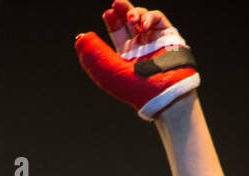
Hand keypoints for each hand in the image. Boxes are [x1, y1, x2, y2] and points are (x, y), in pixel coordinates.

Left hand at [74, 2, 200, 120]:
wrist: (162, 93)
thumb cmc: (134, 87)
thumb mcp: (107, 70)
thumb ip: (92, 52)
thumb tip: (80, 37)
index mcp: (127, 58)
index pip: (118, 34)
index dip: (112, 21)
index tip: (107, 14)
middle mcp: (141, 49)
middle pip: (130, 22)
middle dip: (123, 10)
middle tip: (116, 3)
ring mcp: (155, 42)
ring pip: (143, 17)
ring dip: (134, 13)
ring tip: (131, 19)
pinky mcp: (168, 37)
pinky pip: (157, 19)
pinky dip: (149, 17)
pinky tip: (143, 25)